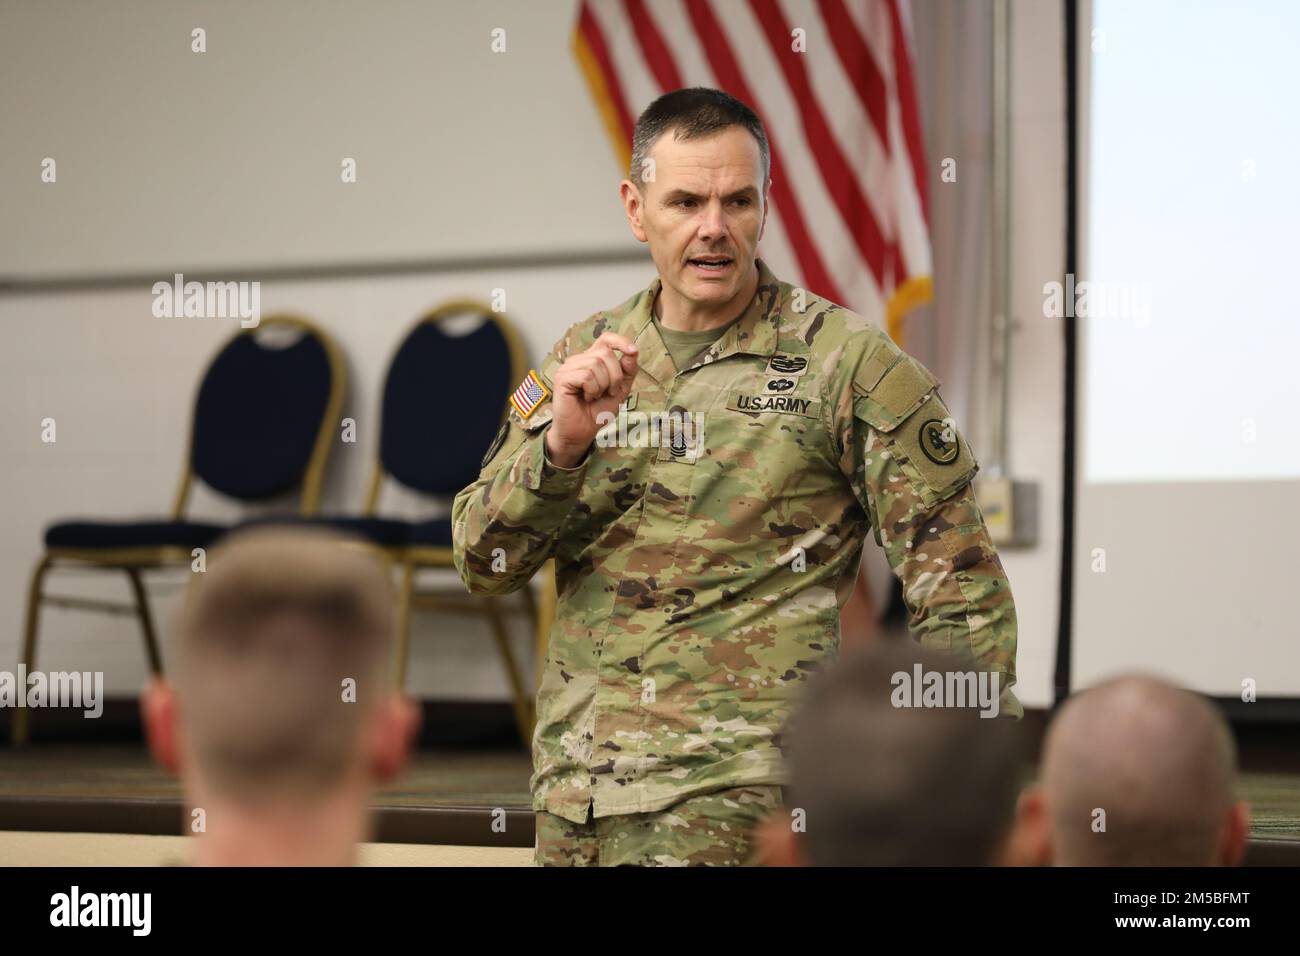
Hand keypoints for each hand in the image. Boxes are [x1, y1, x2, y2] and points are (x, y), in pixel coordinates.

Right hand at [544, 332, 638, 466]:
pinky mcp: (562, 378)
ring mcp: (569, 367)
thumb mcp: (620, 390)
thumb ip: (627, 371)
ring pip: (596, 364)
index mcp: (592, 359)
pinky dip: (592, 390)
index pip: (606, 339)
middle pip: (605, 353)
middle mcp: (579, 360)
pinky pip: (586, 375)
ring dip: (603, 385)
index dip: (620, 341)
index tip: (633, 352)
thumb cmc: (597, 411)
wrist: (582, 432)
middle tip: (609, 392)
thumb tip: (632, 351)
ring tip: (595, 396)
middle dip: (615, 376)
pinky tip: (586, 398)